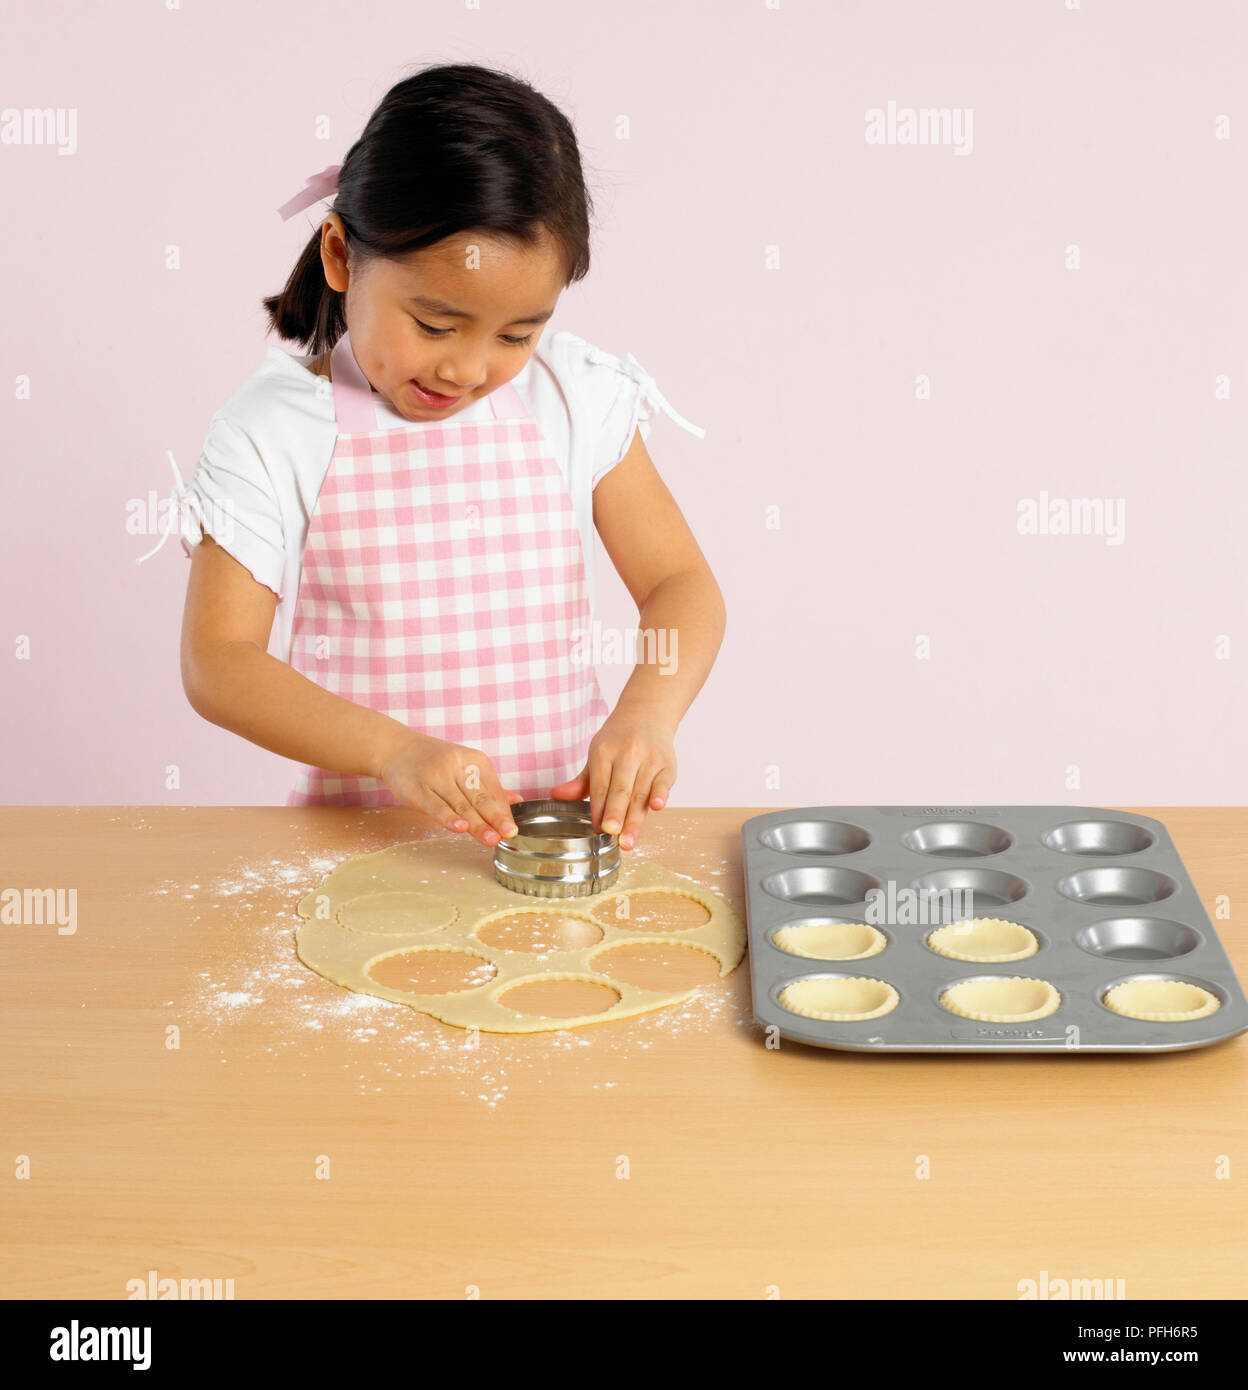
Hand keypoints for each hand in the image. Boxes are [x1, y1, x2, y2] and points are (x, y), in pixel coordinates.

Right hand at [379, 732, 523, 846]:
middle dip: (495, 818)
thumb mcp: (465, 766)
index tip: (512, 829)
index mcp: (475, 760)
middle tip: (508, 834)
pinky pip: (435, 806)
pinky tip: (460, 828)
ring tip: (491, 839)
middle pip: (480, 798)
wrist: (396, 748)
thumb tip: (517, 801)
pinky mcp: (417, 789)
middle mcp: (458, 766)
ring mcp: (437, 777)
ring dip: (477, 824)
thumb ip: (488, 787)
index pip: (494, 790)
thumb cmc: (434, 761)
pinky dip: (448, 818)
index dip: (503, 811)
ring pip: (460, 805)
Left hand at [549, 707, 675, 849]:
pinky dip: (661, 794)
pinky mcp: (668, 764)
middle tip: (610, 833)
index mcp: (604, 752)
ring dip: (635, 818)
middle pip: (620, 790)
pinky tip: (657, 807)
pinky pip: (663, 782)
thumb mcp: (597, 755)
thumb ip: (580, 781)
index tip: (596, 829)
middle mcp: (627, 754)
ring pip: (641, 793)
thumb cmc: (619, 740)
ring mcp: (650, 759)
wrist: (648, 713)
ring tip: (628, 841)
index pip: (600, 786)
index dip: (597, 808)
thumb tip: (555, 795)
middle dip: (615, 814)